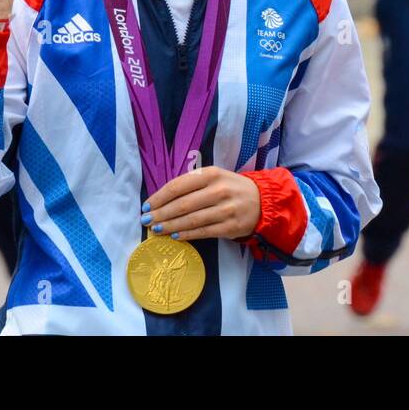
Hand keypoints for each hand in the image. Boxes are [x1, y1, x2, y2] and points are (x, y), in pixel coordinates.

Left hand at [144, 166, 261, 241]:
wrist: (262, 201)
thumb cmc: (231, 188)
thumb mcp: (215, 177)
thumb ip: (191, 185)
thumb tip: (161, 201)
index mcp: (211, 174)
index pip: (178, 186)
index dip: (159, 197)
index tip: (146, 206)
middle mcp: (219, 190)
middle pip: (183, 204)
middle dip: (161, 214)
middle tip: (146, 221)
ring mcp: (226, 209)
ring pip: (192, 219)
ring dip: (170, 226)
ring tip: (156, 230)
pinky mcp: (231, 226)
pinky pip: (204, 232)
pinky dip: (187, 234)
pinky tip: (175, 235)